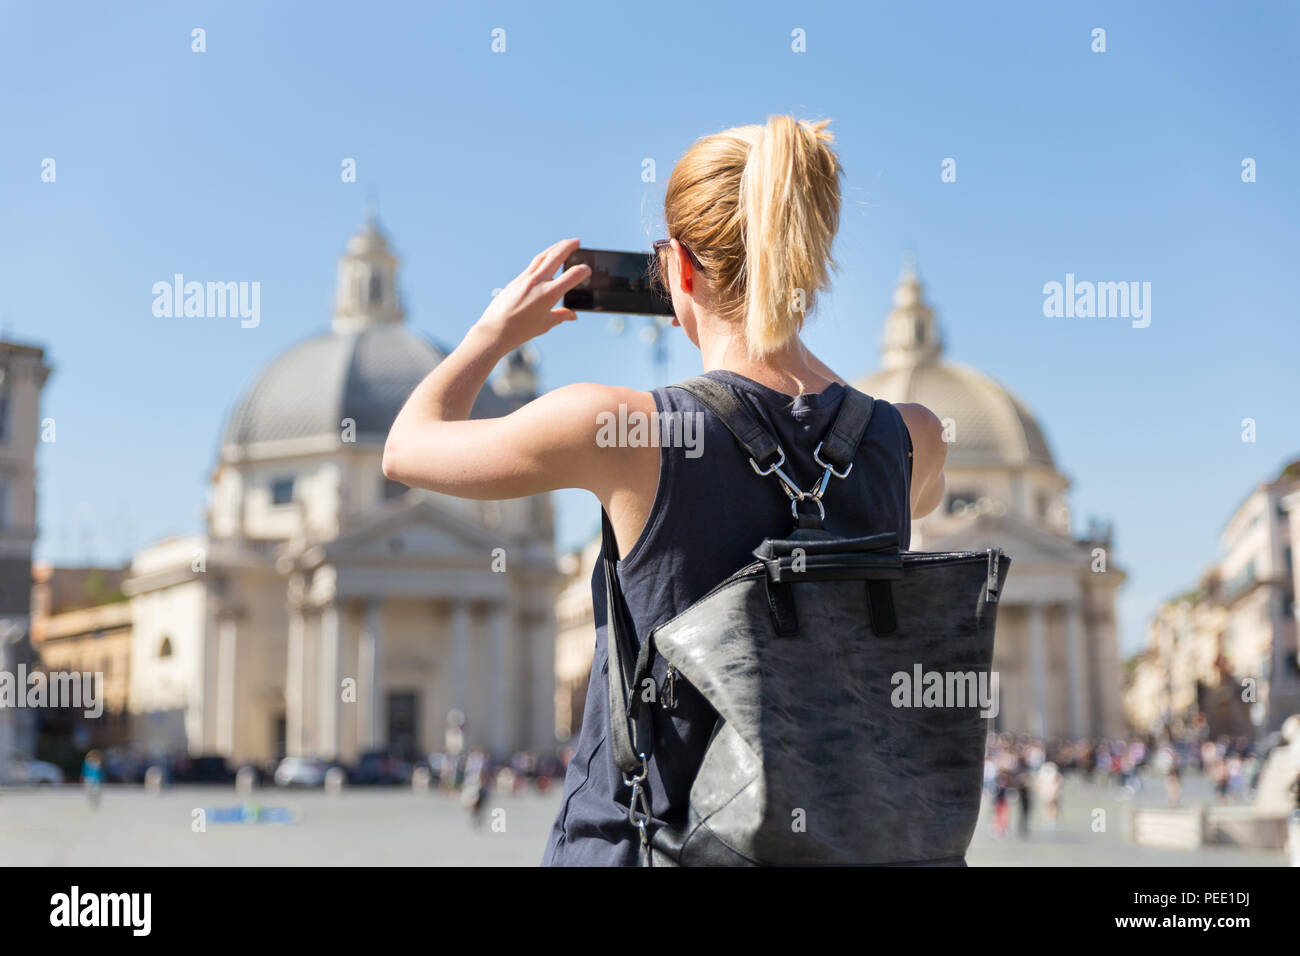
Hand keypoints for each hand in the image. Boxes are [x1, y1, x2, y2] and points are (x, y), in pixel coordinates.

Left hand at [470, 238, 590, 354]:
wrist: (495, 329)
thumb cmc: (521, 330)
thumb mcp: (546, 324)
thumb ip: (561, 316)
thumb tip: (572, 315)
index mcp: (549, 294)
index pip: (572, 276)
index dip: (583, 271)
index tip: (587, 269)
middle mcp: (537, 282)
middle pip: (555, 256)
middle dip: (568, 247)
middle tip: (577, 241)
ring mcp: (525, 278)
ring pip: (542, 256)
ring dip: (554, 248)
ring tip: (563, 244)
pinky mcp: (516, 280)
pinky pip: (533, 264)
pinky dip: (543, 258)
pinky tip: (546, 258)